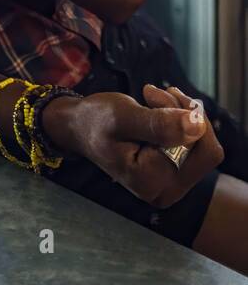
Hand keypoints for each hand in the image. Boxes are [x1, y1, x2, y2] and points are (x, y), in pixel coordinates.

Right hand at [42, 85, 222, 208]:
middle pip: (206, 151)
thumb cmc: (94, 120)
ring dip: (184, 116)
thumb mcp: (123, 116)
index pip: (199, 149)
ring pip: (203, 147)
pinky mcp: (172, 177)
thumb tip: (197, 125)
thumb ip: (158, 124)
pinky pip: (196, 149)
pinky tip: (161, 110)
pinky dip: (184, 124)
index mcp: (150, 182)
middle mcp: (163, 192)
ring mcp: (169, 187)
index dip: (183, 114)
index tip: (150, 92)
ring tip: (153, 99)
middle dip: (186, 115)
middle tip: (154, 93)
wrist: (78, 127)